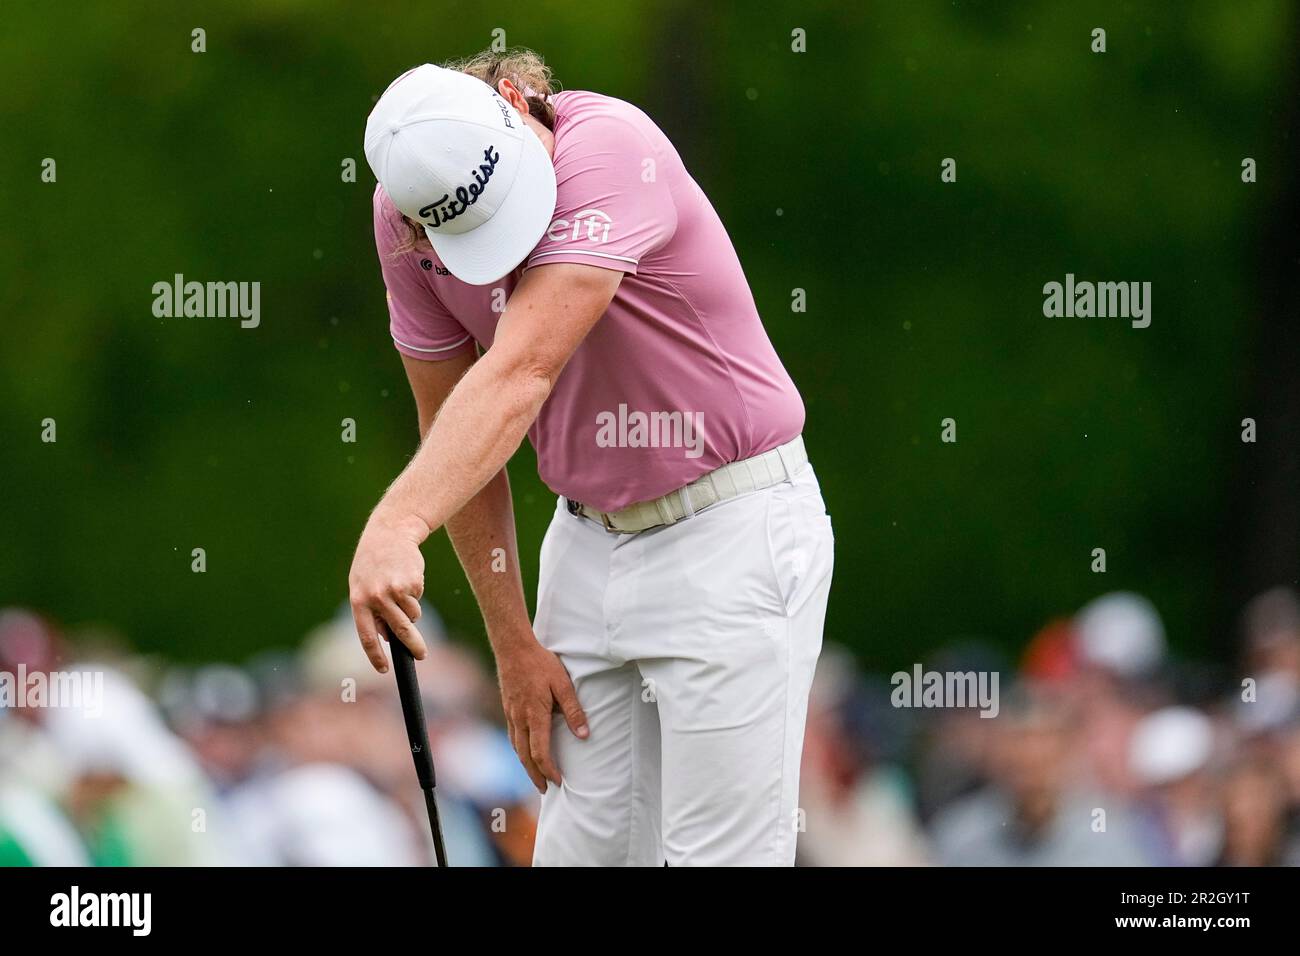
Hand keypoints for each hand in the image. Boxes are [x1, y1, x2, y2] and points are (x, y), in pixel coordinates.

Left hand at [349, 512, 429, 672]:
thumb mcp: (363, 586)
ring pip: (412, 616)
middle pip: (398, 631)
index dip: (375, 656)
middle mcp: (376, 598)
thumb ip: (371, 611)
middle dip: (413, 645)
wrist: (390, 533)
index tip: (383, 670)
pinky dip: (416, 594)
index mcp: (358, 601)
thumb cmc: (373, 563)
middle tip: (422, 654)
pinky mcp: (412, 583)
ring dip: (412, 610)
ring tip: (402, 590)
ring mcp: (395, 590)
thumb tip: (387, 636)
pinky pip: (418, 599)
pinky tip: (407, 577)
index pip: (366, 636)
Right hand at [496, 637, 588, 792]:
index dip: (549, 770)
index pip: (540, 753)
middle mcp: (520, 719)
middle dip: (535, 776)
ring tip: (535, 776)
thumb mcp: (563, 684)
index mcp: (535, 715)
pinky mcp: (507, 708)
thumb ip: (573, 710)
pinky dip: (519, 750)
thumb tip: (584, 734)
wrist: (513, 647)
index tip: (558, 781)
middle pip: (525, 757)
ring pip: (517, 748)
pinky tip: (524, 751)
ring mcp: (511, 714)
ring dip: (526, 765)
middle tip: (544, 790)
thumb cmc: (540, 663)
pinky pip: (513, 736)